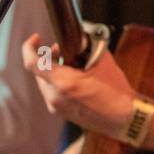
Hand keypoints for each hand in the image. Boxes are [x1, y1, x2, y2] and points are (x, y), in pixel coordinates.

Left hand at [22, 34, 138, 139]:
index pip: (32, 63)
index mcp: (63, 83)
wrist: (125, 118)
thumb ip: (89, 45)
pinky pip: (52, 93)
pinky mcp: (62, 114)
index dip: (29, 47)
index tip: (36, 39)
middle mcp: (55, 97)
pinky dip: (58, 82)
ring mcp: (57, 107)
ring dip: (54, 70)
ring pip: (45, 83)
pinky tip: (75, 78)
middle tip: (61, 49)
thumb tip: (82, 35)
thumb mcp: (103, 62)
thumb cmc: (116, 91)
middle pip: (39, 72)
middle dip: (48, 57)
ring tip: (72, 64)